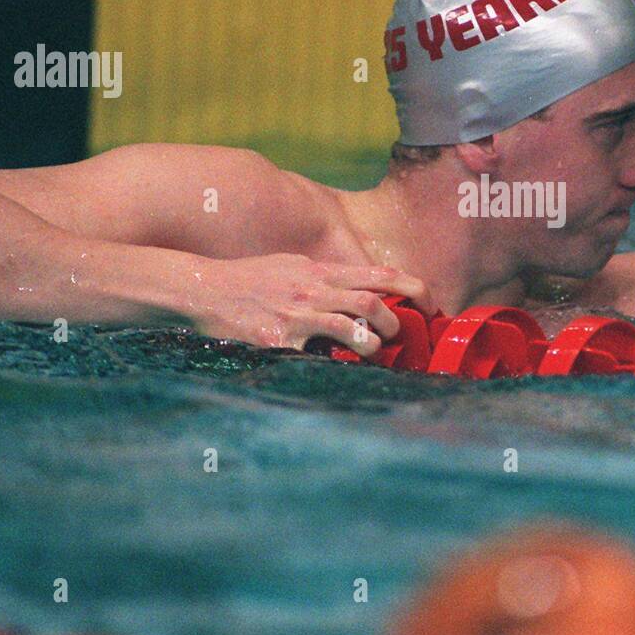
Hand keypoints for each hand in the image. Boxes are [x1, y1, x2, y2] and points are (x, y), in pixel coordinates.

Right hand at [189, 253, 433, 353]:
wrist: (202, 290)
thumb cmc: (247, 279)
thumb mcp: (290, 265)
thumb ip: (322, 275)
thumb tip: (353, 287)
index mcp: (319, 271)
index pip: (380, 274)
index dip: (414, 288)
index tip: (431, 303)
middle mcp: (314, 289)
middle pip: (374, 304)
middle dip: (396, 325)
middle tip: (398, 337)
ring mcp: (298, 315)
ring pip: (354, 329)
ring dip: (372, 346)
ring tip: (372, 352)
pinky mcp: (280, 341)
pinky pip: (317, 356)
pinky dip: (333, 364)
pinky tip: (333, 369)